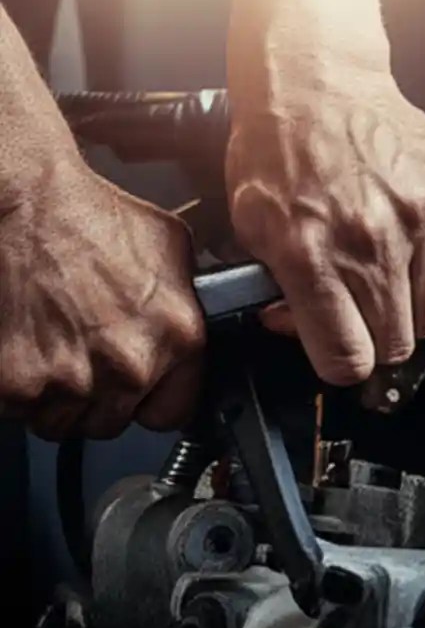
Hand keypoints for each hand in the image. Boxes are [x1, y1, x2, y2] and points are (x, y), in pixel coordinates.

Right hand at [0, 163, 204, 440]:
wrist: (25, 204)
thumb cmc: (92, 217)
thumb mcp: (174, 251)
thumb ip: (190, 302)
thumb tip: (204, 318)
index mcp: (178, 338)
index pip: (174, 412)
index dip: (153, 400)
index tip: (140, 391)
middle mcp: (129, 365)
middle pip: (113, 421)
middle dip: (100, 397)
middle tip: (85, 357)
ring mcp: (71, 380)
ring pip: (63, 423)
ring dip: (57, 399)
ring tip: (54, 351)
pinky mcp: (17, 384)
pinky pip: (20, 411)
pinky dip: (18, 390)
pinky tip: (25, 349)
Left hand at [224, 75, 424, 385]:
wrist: (320, 84)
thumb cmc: (283, 148)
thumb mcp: (252, 227)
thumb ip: (280, 292)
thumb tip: (304, 333)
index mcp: (313, 254)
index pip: (349, 360)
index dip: (343, 362)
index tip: (343, 348)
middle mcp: (373, 240)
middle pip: (398, 344)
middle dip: (378, 332)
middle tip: (362, 300)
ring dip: (414, 301)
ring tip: (389, 261)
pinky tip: (422, 247)